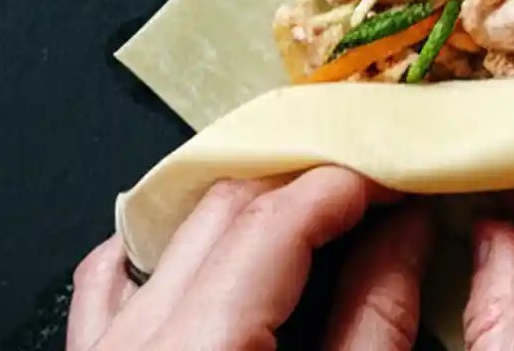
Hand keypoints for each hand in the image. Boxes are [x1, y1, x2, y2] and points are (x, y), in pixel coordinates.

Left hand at [66, 167, 434, 350]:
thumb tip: (408, 229)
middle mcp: (141, 337)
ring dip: (246, 209)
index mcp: (204, 348)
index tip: (401, 179)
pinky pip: (110, 279)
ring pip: (173, 228)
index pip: (279, 220)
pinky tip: (207, 252)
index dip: (350, 183)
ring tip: (309, 218)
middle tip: (372, 192)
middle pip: (227, 208)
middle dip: (306, 185)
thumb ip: (377, 317)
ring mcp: (105, 347)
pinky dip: (162, 250)